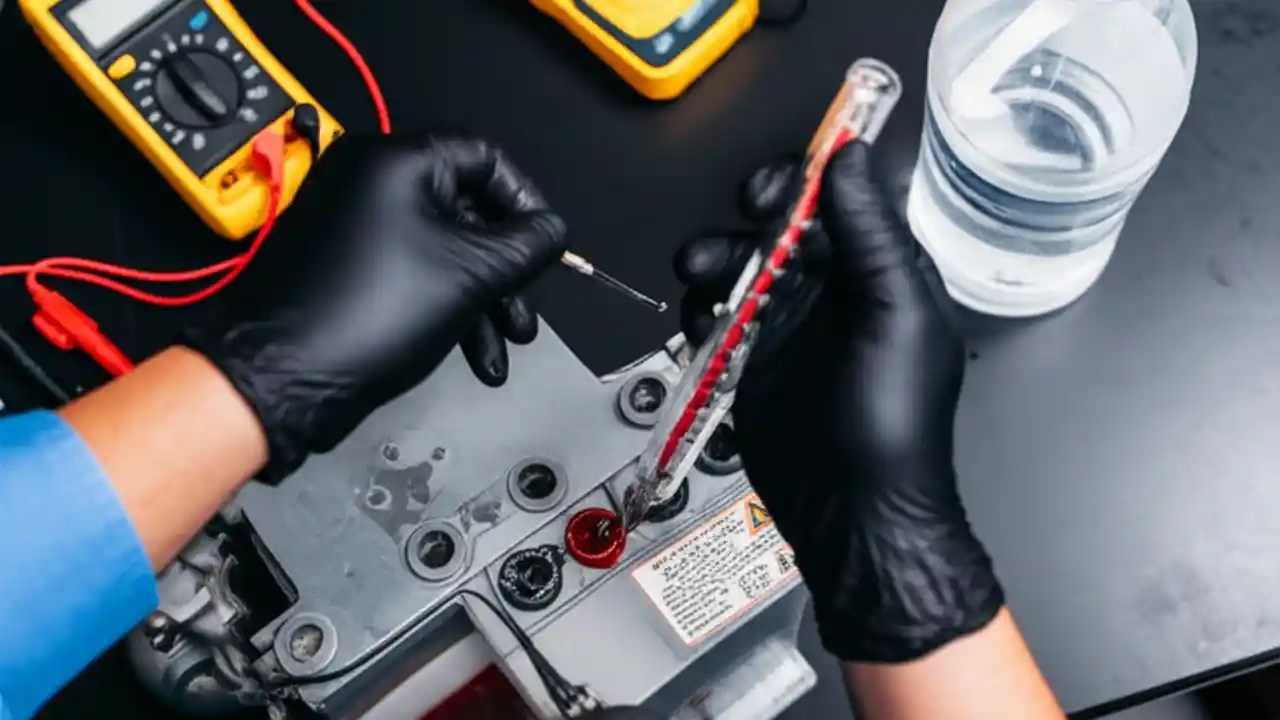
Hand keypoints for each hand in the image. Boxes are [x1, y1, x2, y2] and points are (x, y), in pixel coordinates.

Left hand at [185, 134, 566, 482]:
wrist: (282, 376)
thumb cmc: (360, 316)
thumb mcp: (470, 275)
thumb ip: (525, 246)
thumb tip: (552, 229)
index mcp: (396, 161)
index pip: (485, 158)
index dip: (524, 202)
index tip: (543, 242)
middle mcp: (368, 180)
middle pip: (466, 209)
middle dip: (504, 268)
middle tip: (523, 303)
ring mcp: (352, 222)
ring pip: (443, 248)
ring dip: (481, 299)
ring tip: (502, 343)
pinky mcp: (343, 263)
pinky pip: (412, 270)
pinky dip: (446, 305)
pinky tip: (471, 351)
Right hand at [675, 141, 1002, 661]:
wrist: (851, 511)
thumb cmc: (892, 422)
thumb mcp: (893, 314)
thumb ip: (869, 232)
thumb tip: (849, 158)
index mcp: (880, 270)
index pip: (839, 196)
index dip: (803, 179)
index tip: (772, 188)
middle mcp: (834, 290)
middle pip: (779, 225)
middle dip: (749, 220)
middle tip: (739, 232)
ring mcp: (790, 324)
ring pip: (740, 266)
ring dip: (715, 261)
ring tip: (702, 276)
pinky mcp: (752, 358)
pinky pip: (716, 315)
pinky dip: (700, 311)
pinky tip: (704, 326)